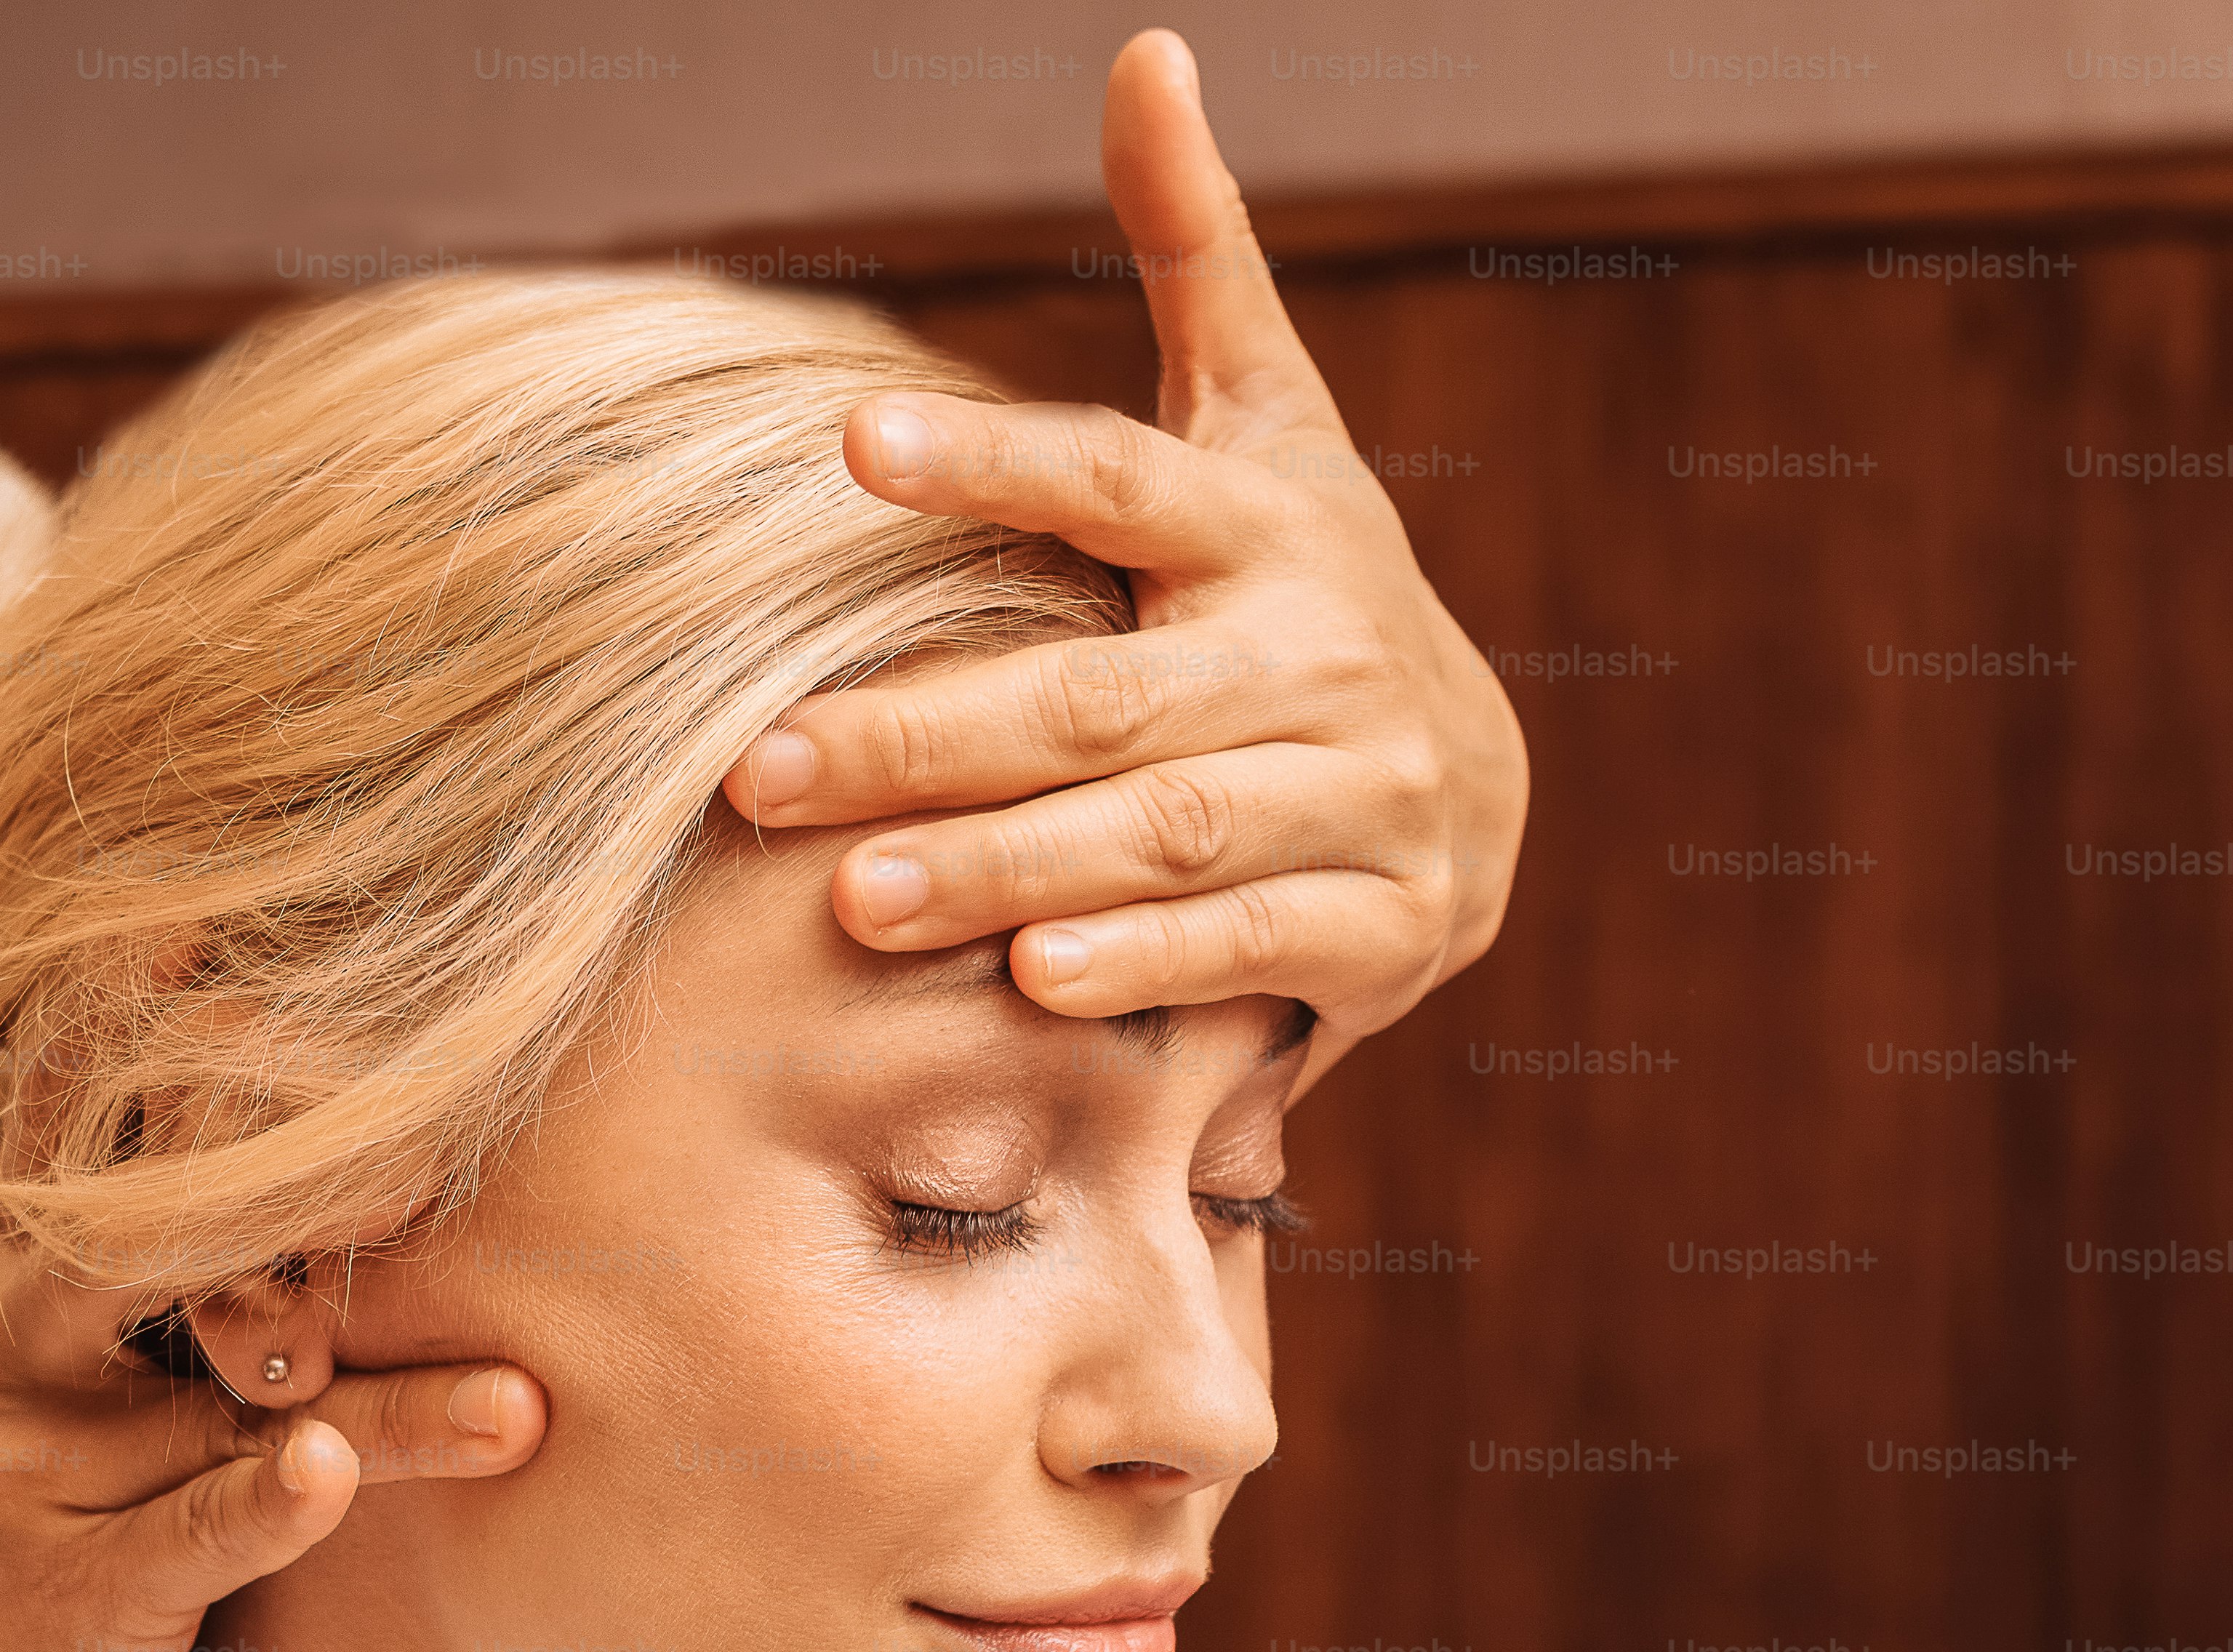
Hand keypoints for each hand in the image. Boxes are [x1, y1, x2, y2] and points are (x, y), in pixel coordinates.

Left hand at [721, 27, 1524, 1084]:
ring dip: (1002, 865)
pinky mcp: (1388, 924)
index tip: (849, 440)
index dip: (991, 458)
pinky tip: (1029, 977)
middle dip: (923, 739)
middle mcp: (1320, 653)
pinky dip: (1144, 962)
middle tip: (757, 772)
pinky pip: (1250, 942)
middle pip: (1097, 698)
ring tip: (849, 898)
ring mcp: (1363, 794)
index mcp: (1267, 521)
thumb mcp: (1267, 418)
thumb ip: (1194, 253)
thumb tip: (1144, 51)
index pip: (1116, 477)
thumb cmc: (1302, 588)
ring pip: (1161, 829)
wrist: (1474, 790)